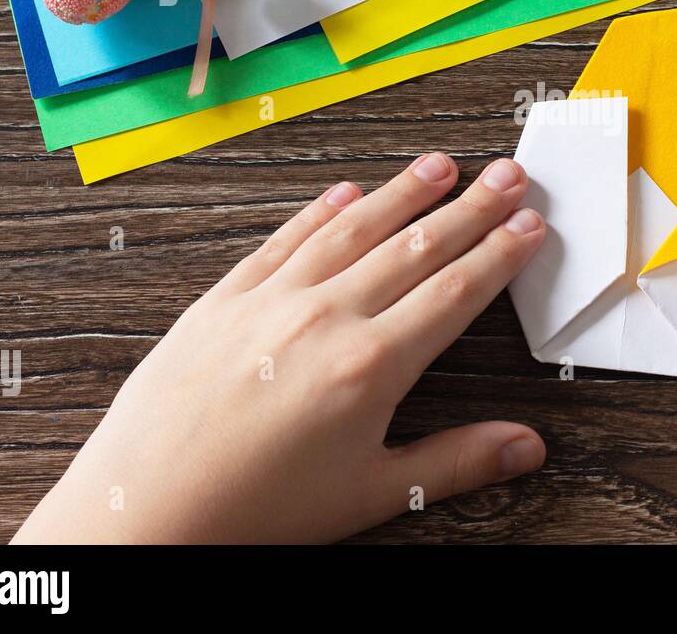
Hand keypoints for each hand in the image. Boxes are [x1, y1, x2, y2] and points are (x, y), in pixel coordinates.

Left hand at [14, 153, 546, 542]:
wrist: (147, 507)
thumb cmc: (256, 510)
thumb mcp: (371, 492)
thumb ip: (456, 461)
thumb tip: (525, 446)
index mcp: (372, 365)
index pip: (457, 290)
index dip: (501, 251)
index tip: (529, 222)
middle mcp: (327, 316)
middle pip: (417, 246)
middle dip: (471, 206)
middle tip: (507, 173)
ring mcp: (273, 299)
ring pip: (354, 228)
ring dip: (402, 193)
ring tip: (438, 166)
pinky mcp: (225, 297)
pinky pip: (283, 239)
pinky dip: (319, 211)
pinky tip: (344, 192)